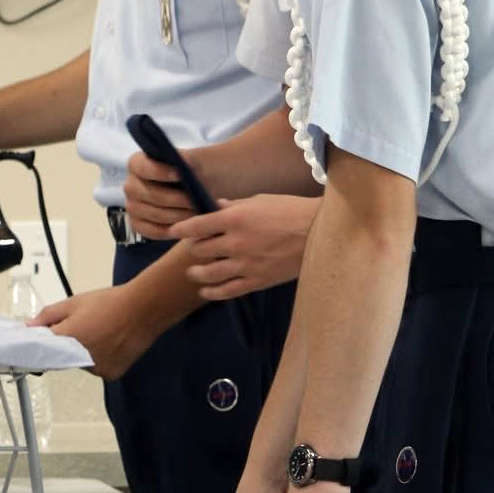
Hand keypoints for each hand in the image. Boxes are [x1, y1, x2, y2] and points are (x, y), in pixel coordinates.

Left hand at [29, 284, 151, 379]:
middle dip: (67, 343)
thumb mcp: (73, 303)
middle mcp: (80, 359)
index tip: (40, 340)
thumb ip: (48, 316)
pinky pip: (97, 367)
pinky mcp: (110, 374)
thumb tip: (31, 326)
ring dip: (84, 351)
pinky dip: (99, 357)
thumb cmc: (110, 303)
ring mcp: (96, 370)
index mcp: (67, 339)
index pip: (43, 350)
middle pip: (63, 355)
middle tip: (82, 325)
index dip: (41, 344)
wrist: (143, 309)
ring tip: (100, 331)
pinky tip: (110, 341)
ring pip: (81, 362)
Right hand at [122, 150, 206, 237]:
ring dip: (178, 216)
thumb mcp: (192, 161)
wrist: (194, 191)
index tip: (181, 175)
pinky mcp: (138, 225)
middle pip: (150, 195)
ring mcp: (132, 206)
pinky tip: (186, 225)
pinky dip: (171, 229)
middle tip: (195, 202)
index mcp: (137, 163)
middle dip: (175, 199)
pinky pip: (153, 231)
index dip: (160, 172)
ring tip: (196, 214)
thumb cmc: (191, 173)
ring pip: (155, 214)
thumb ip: (187, 160)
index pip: (143, 167)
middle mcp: (130, 185)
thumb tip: (185, 163)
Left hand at [166, 194, 317, 300]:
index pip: (196, 225)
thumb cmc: (291, 211)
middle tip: (194, 247)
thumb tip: (216, 206)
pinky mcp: (257, 281)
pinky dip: (213, 292)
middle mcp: (235, 242)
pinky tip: (205, 291)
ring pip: (208, 272)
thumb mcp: (260, 201)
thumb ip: (234, 205)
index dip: (180, 229)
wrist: (320, 234)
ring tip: (193, 271)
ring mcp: (245, 264)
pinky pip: (227, 291)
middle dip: (194, 248)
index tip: (173, 231)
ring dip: (197, 272)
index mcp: (235, 218)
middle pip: (201, 249)